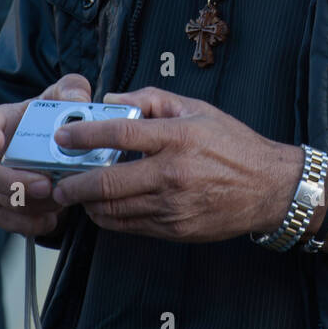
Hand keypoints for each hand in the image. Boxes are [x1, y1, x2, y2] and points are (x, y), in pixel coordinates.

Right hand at [0, 73, 92, 235]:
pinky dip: (29, 224)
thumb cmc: (50, 117)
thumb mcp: (63, 96)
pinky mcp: (2, 206)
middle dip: (11, 182)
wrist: (53, 147)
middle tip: (43, 184)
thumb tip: (78, 100)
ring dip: (27, 205)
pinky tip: (52, 219)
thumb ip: (71, 89)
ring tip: (58, 200)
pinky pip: (7, 221)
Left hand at [49, 86, 303, 241]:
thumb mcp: (198, 110)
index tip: (63, 136)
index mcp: (178, 136)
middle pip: (108, 181)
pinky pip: (131, 226)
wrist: (269, 188)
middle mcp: (173, 172)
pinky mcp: (175, 229)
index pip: (121, 132)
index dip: (85, 134)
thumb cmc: (234, 145)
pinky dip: (110, 219)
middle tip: (57, 182)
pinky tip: (102, 209)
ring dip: (88, 204)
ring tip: (76, 195)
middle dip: (74, 184)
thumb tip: (113, 99)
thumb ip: (153, 100)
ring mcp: (173, 205)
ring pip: (114, 209)